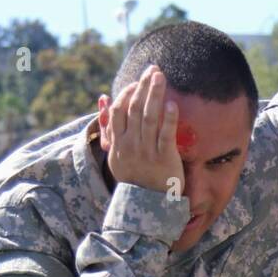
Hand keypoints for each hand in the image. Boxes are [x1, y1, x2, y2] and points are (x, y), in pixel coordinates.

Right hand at [102, 64, 183, 195]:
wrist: (146, 206)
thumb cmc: (134, 176)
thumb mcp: (116, 154)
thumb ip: (111, 128)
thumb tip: (104, 98)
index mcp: (119, 143)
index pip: (119, 111)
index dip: (128, 93)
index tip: (137, 82)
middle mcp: (130, 145)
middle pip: (134, 109)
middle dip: (143, 87)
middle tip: (153, 70)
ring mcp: (147, 152)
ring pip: (149, 118)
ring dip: (154, 95)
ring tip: (161, 77)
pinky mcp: (165, 159)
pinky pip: (166, 136)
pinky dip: (169, 119)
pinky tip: (172, 104)